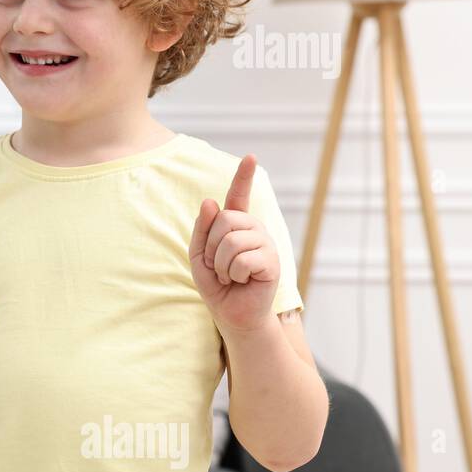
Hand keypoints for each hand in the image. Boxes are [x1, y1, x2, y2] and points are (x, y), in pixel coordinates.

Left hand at [189, 154, 278, 334]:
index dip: (243, 177)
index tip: (250, 157)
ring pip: (232, 239)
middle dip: (212, 247)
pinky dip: (234, 274)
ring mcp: (266, 244)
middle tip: (219, 267)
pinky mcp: (272, 262)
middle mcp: (254, 230)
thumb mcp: (199, 256)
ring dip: (222, 264)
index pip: (238, 197)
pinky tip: (243, 281)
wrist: (233, 314)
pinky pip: (242, 259)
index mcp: (236, 226)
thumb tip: (210, 201)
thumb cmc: (217, 285)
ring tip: (231, 276)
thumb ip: (202, 229)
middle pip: (225, 219)